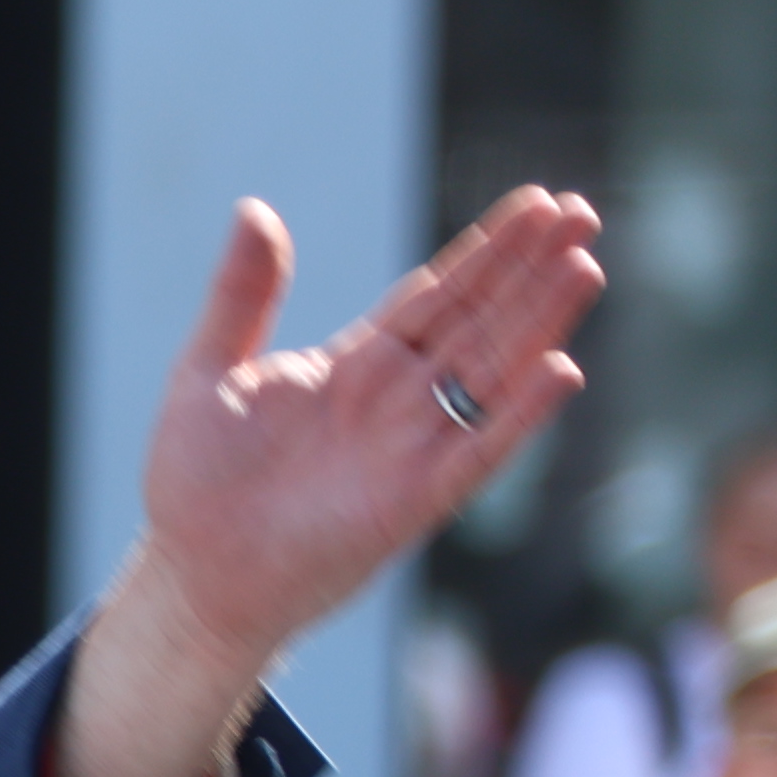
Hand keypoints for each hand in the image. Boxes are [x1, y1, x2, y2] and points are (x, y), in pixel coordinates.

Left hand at [50, 189, 600, 776]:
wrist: (194, 575)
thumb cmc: (196, 480)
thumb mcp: (207, 372)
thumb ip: (240, 296)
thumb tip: (254, 208)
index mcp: (355, 364)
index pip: (437, 294)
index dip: (488, 251)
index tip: (538, 201)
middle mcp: (397, 399)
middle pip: (479, 320)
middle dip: (531, 268)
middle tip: (582, 210)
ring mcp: (413, 448)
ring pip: (493, 372)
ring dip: (538, 322)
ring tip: (583, 264)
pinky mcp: (417, 500)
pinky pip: (480, 451)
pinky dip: (520, 414)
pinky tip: (560, 368)